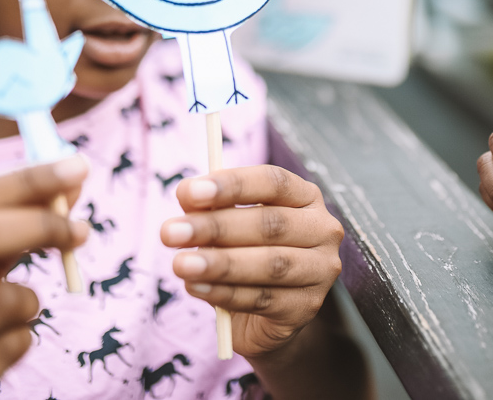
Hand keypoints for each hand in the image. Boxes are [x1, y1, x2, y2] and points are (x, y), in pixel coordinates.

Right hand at [0, 157, 89, 399]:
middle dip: (38, 226)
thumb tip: (72, 179)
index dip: (25, 181)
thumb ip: (11, 225)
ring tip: (11, 315)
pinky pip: (12, 347)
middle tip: (81, 229)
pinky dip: (21, 341)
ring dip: (29, 301)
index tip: (77, 167)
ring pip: (2, 300)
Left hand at [160, 165, 343, 358]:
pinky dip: (225, 293)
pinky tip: (197, 287)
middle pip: (271, 224)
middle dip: (216, 227)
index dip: (231, 185)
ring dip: (220, 264)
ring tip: (180, 264)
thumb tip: (186, 193)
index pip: (273, 181)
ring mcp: (320, 270)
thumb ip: (209, 207)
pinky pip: (263, 299)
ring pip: (270, 264)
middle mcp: (322, 229)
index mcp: (305, 197)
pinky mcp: (306, 307)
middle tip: (171, 232)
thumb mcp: (228, 224)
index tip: (188, 192)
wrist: (265, 311)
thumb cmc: (246, 252)